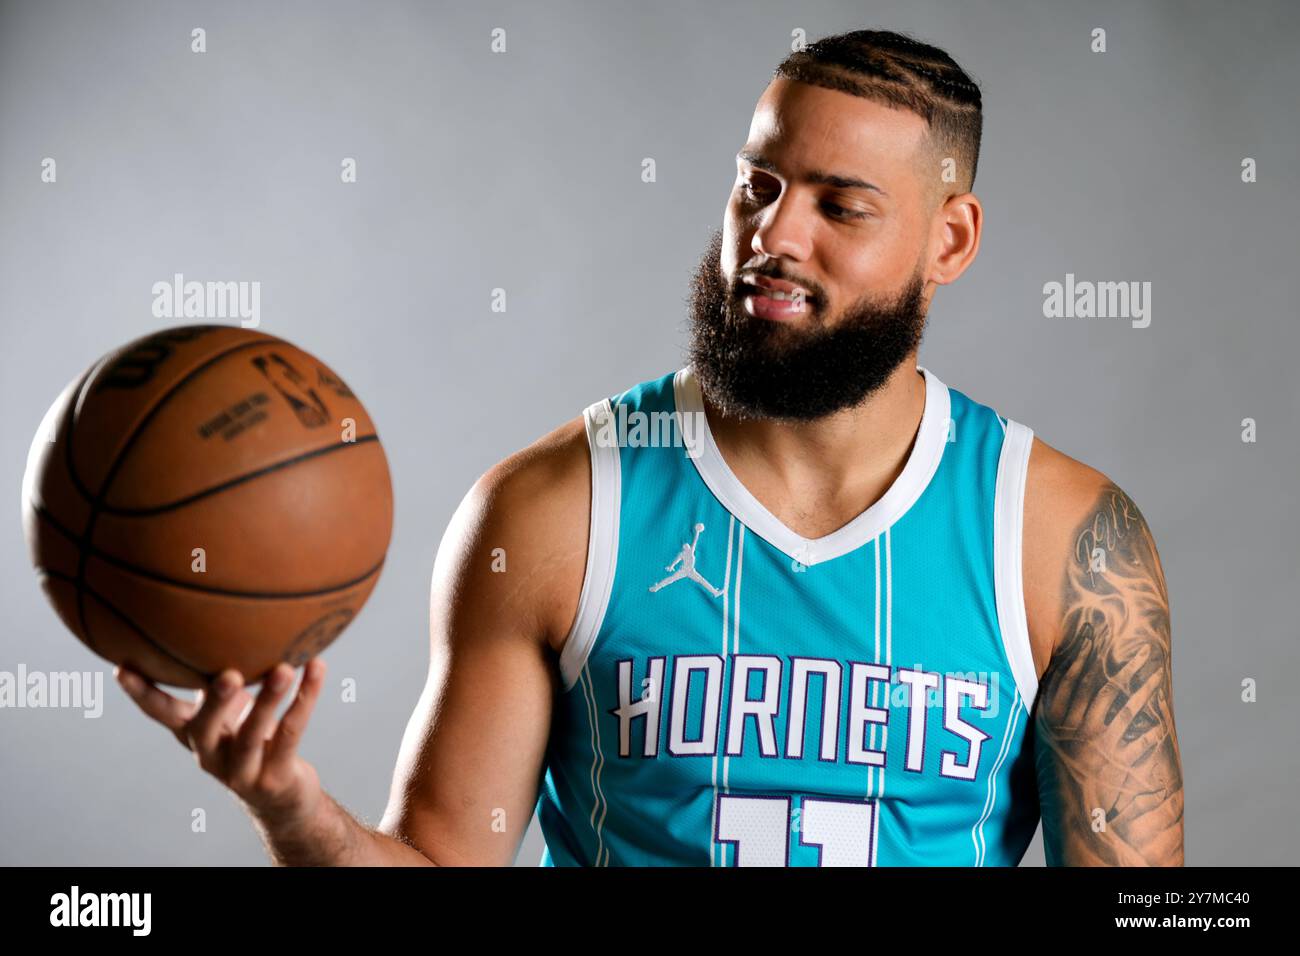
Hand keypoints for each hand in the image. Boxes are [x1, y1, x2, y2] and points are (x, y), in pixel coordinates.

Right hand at [114, 659, 326, 825]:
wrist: (282, 798)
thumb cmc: (252, 738)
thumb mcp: (230, 712)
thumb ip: (219, 679)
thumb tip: (217, 617)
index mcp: (195, 734)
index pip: (161, 713)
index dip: (142, 693)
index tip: (122, 667)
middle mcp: (211, 754)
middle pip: (205, 728)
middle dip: (214, 701)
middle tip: (227, 674)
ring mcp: (242, 771)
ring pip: (255, 734)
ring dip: (269, 699)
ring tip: (284, 668)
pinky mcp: (274, 777)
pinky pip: (291, 733)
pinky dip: (306, 699)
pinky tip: (317, 667)